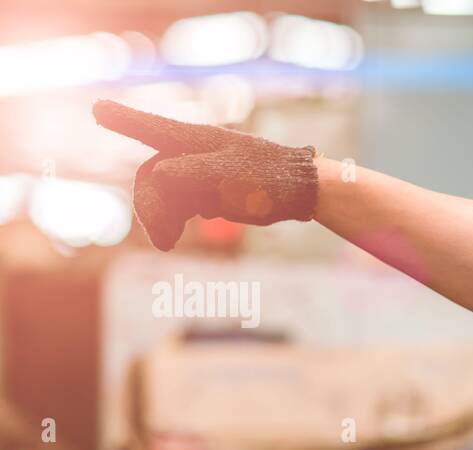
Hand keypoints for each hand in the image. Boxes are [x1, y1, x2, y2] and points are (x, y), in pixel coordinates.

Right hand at [92, 100, 318, 250]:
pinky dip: (172, 221)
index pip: (151, 128)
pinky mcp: (206, 191)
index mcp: (194, 139)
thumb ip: (192, 173)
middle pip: (151, 177)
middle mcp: (190, 153)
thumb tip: (159, 174)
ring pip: (162, 195)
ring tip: (167, 243)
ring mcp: (197, 173)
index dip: (124, 121)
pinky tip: (173, 238)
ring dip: (159, 219)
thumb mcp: (229, 176)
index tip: (97, 109)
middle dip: (148, 206)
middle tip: (161, 239)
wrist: (300, 192)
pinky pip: (177, 205)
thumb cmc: (268, 177)